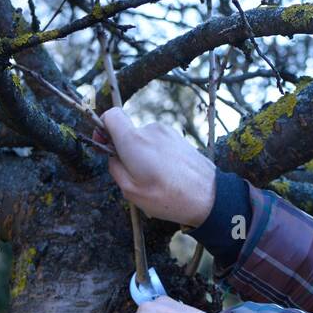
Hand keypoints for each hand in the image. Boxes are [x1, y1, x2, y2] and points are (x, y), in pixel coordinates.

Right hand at [99, 108, 215, 226]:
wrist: (210, 197)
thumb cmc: (169, 197)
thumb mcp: (130, 191)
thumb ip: (115, 169)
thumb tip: (114, 157)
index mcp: (134, 140)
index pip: (111, 115)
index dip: (102, 127)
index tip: (104, 144)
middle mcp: (150, 130)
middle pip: (129, 133)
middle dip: (126, 151)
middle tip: (136, 177)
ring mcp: (168, 132)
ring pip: (145, 141)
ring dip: (144, 156)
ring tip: (156, 180)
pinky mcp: (180, 138)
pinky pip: (160, 144)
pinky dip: (159, 157)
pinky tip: (169, 176)